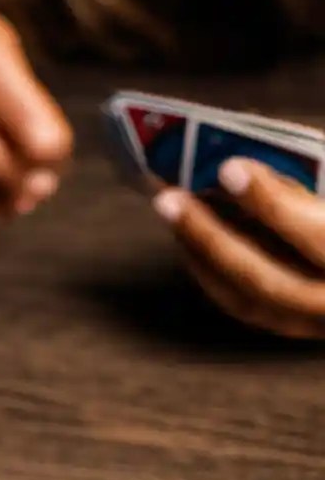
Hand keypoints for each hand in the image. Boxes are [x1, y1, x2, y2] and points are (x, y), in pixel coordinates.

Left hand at [154, 158, 324, 338]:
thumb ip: (313, 177)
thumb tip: (242, 153)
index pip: (320, 235)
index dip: (273, 203)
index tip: (229, 168)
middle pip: (270, 280)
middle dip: (212, 237)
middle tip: (170, 198)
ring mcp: (324, 322)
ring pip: (253, 299)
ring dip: (202, 254)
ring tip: (173, 209)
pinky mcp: (305, 326)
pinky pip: (251, 307)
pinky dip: (214, 273)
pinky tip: (190, 240)